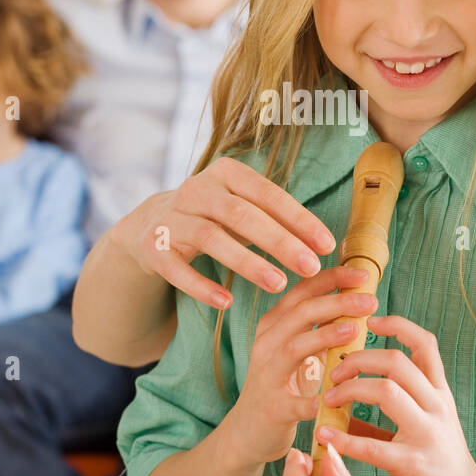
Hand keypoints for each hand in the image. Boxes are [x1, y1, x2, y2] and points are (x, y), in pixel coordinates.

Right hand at [117, 157, 337, 309]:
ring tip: (278, 284)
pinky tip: (227, 302)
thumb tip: (324, 244)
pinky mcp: (153, 247)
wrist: (149, 225)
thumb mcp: (242, 207)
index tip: (326, 245)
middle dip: (280, 241)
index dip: (298, 218)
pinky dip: (202, 286)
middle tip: (310, 267)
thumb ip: (277, 219)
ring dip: (247, 262)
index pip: (267, 193)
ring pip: (211, 238)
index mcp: (226, 173)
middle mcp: (196, 189)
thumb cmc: (214, 217)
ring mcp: (172, 217)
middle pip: (242, 214)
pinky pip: (177, 269)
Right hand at [223, 266, 378, 467]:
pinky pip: (294, 402)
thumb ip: (318, 324)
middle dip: (337, 301)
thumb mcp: (295, 346)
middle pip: (301, 313)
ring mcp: (267, 376)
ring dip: (325, 335)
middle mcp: (267, 343)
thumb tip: (357, 298)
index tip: (363, 273)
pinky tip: (336, 396)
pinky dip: (314, 399)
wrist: (247, 431)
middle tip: (369, 299)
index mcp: (275, 325)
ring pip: (294, 347)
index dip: (332, 278)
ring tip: (355, 329)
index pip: (303, 291)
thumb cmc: (282, 383)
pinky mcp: (273, 408)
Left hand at [314, 314, 475, 475]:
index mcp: (440, 393)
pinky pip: (372, 444)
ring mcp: (427, 433)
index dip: (397, 325)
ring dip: (350, 388)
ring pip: (387, 390)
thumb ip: (391, 407)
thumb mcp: (425, 424)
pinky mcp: (413, 463)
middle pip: (396, 361)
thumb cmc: (439, 462)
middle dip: (359, 359)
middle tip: (335, 372)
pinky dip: (343, 437)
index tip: (370, 322)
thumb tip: (344, 396)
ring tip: (329, 398)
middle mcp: (437, 406)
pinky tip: (324, 435)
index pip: (424, 344)